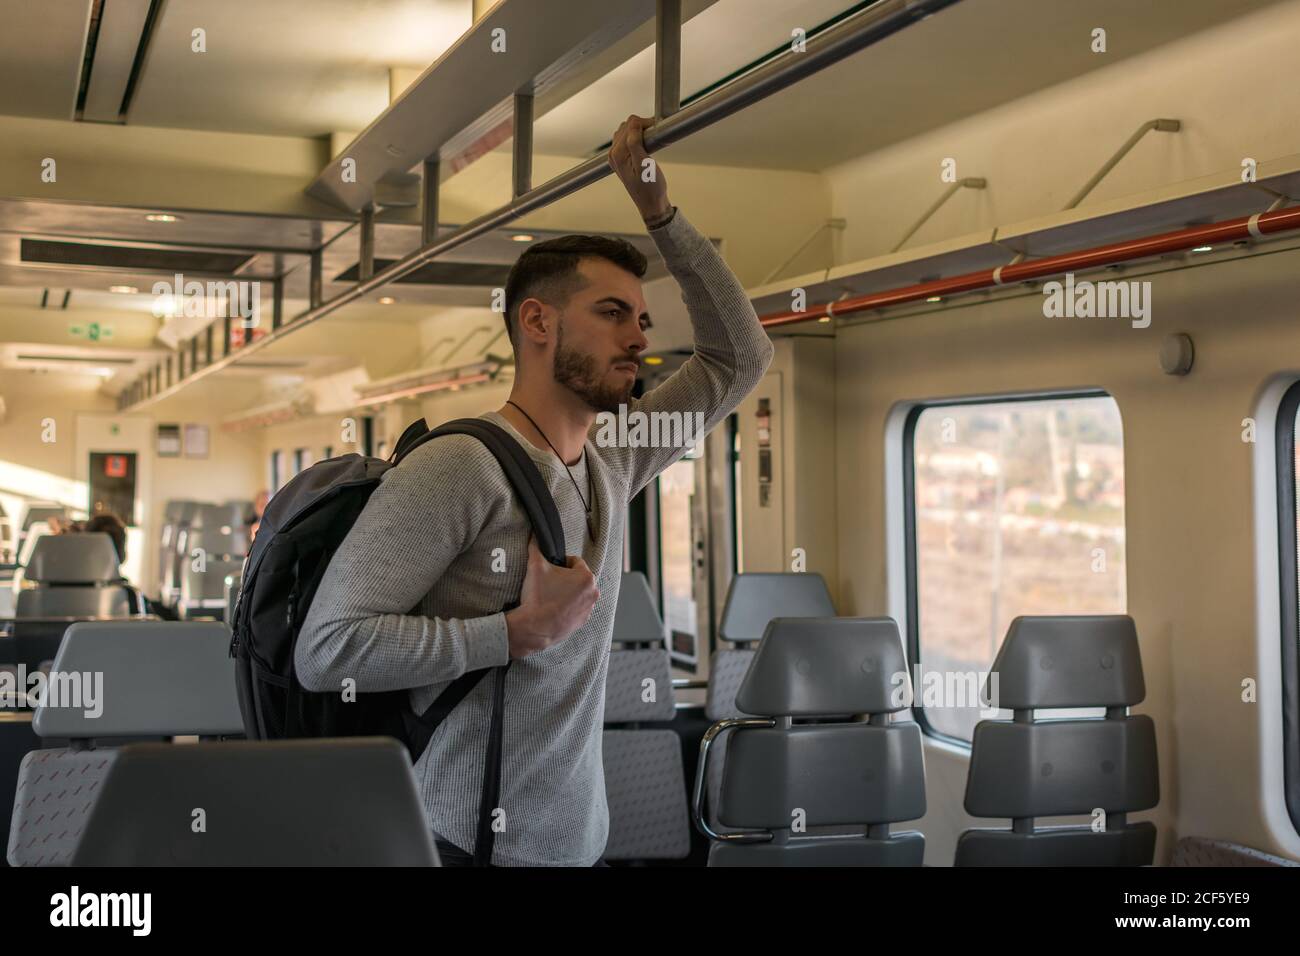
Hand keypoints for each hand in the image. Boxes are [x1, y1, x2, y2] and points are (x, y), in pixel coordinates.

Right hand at [504, 537, 598, 658]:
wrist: (534, 628)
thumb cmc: (538, 597)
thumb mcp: (535, 566)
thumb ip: (536, 548)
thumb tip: (534, 536)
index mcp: (586, 577)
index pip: (575, 561)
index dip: (561, 563)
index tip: (551, 569)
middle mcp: (593, 592)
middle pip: (578, 578)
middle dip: (565, 578)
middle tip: (549, 582)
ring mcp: (588, 609)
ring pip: (578, 593)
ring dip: (568, 592)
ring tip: (550, 596)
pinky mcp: (582, 622)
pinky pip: (576, 608)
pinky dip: (568, 606)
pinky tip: (554, 608)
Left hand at [607, 114, 671, 224]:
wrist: (651, 204)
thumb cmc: (650, 188)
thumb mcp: (644, 164)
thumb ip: (635, 143)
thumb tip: (633, 124)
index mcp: (617, 154)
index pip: (630, 125)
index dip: (645, 123)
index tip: (656, 129)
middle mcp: (614, 154)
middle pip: (627, 126)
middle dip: (642, 127)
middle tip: (656, 134)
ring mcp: (617, 157)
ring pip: (627, 132)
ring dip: (640, 132)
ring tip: (652, 140)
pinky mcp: (623, 160)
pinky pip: (628, 141)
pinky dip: (638, 138)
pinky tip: (647, 145)